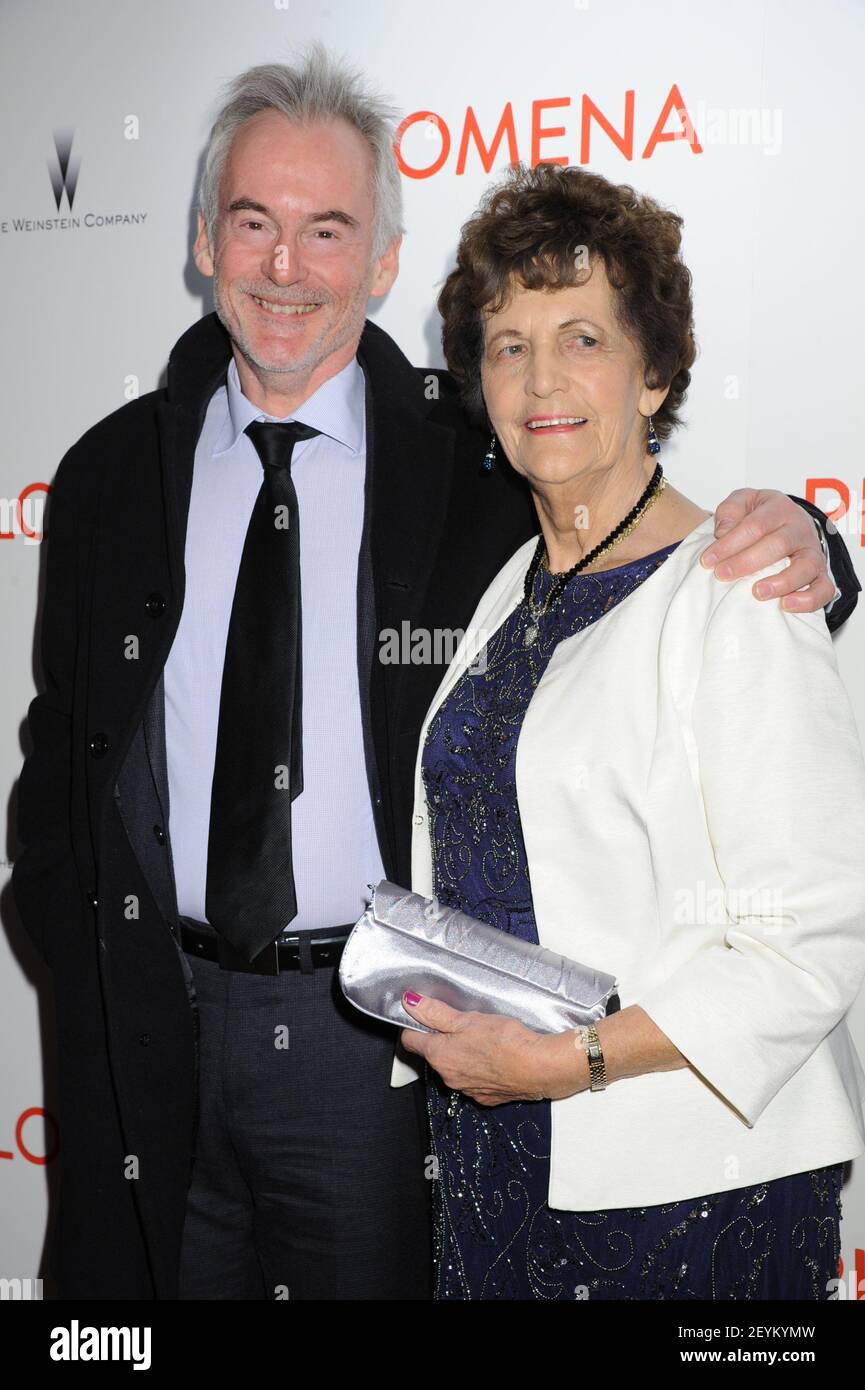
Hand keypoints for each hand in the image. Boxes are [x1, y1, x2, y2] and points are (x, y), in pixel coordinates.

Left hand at [399, 992, 569, 1104]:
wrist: (540, 1068)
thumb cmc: (506, 1043)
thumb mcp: (467, 1019)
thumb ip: (436, 1012)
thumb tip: (410, 1002)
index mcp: (440, 1056)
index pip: (410, 1041)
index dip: (414, 1025)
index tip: (424, 1015)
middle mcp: (449, 1077)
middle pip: (433, 1054)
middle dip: (441, 1038)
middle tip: (460, 1021)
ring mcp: (467, 1090)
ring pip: (455, 1067)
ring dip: (461, 1053)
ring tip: (481, 1036)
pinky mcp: (487, 1097)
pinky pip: (474, 1080)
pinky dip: (479, 1068)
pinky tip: (493, 1055)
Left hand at [701, 489, 833, 612]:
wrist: (789, 521)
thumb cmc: (761, 515)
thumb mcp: (743, 502)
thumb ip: (729, 510)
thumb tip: (723, 532)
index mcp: (779, 508)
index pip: (754, 525)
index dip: (730, 544)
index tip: (708, 560)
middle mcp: (800, 528)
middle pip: (778, 544)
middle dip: (747, 562)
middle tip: (722, 575)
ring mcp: (813, 552)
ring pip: (806, 566)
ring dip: (782, 582)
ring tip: (758, 593)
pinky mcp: (821, 574)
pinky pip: (824, 588)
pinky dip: (809, 600)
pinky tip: (786, 606)